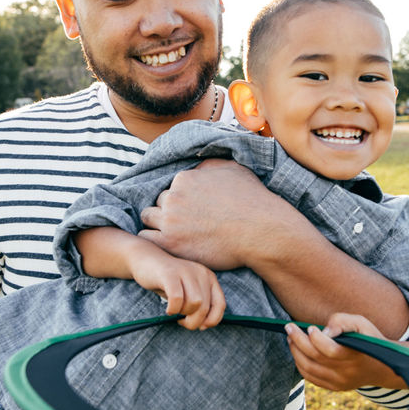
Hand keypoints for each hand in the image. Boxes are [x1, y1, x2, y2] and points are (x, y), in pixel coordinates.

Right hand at [126, 248, 225, 330]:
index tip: (201, 326)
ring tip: (175, 312)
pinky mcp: (170, 274)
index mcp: (208, 277)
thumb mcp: (188, 291)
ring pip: (194, 303)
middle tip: (182, 322)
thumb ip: (199, 305)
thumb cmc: (167, 281)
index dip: (212, 320)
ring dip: (183, 314)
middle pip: (205, 307)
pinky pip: (177, 298)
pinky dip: (173, 309)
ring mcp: (185, 271)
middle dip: (194, 321)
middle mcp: (200, 273)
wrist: (145, 259)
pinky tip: (168, 310)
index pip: (220, 304)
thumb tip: (203, 325)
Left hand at [139, 159, 311, 270]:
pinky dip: (154, 241)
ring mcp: (169, 220)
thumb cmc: (252, 200)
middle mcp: (173, 197)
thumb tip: (196, 166)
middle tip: (186, 224)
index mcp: (184, 179)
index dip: (181, 200)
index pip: (171, 188)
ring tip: (175, 235)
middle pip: (158, 203)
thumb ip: (208, 166)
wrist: (262, 232)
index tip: (192, 211)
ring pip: (148, 219)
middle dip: (169, 211)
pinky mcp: (170, 243)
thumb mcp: (232, 169)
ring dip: (158, 225)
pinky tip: (167, 244)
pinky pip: (146, 239)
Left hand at [284, 313, 401, 390]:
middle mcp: (347, 373)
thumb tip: (324, 330)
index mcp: (355, 356)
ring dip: (295, 352)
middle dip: (298, 341)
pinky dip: (300, 365)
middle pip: (315, 358)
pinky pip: (311, 378)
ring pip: (309, 369)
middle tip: (289, 328)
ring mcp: (340, 382)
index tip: (310, 327)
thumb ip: (343, 321)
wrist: (382, 366)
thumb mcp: (362, 324)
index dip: (316, 339)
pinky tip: (297, 352)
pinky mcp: (334, 387)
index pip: (330, 351)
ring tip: (290, 338)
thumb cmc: (369, 340)